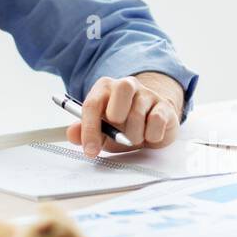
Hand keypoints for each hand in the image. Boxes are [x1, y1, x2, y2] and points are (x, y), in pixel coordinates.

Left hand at [65, 73, 183, 156]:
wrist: (151, 123)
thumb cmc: (122, 126)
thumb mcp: (101, 130)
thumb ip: (84, 131)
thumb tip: (71, 134)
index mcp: (105, 88)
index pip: (93, 103)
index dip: (89, 129)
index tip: (90, 150)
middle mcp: (126, 85)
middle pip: (122, 88)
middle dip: (118, 117)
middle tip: (119, 134)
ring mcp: (147, 93)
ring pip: (139, 113)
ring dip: (134, 135)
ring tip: (134, 137)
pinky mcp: (164, 105)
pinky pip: (157, 120)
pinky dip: (151, 135)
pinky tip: (149, 134)